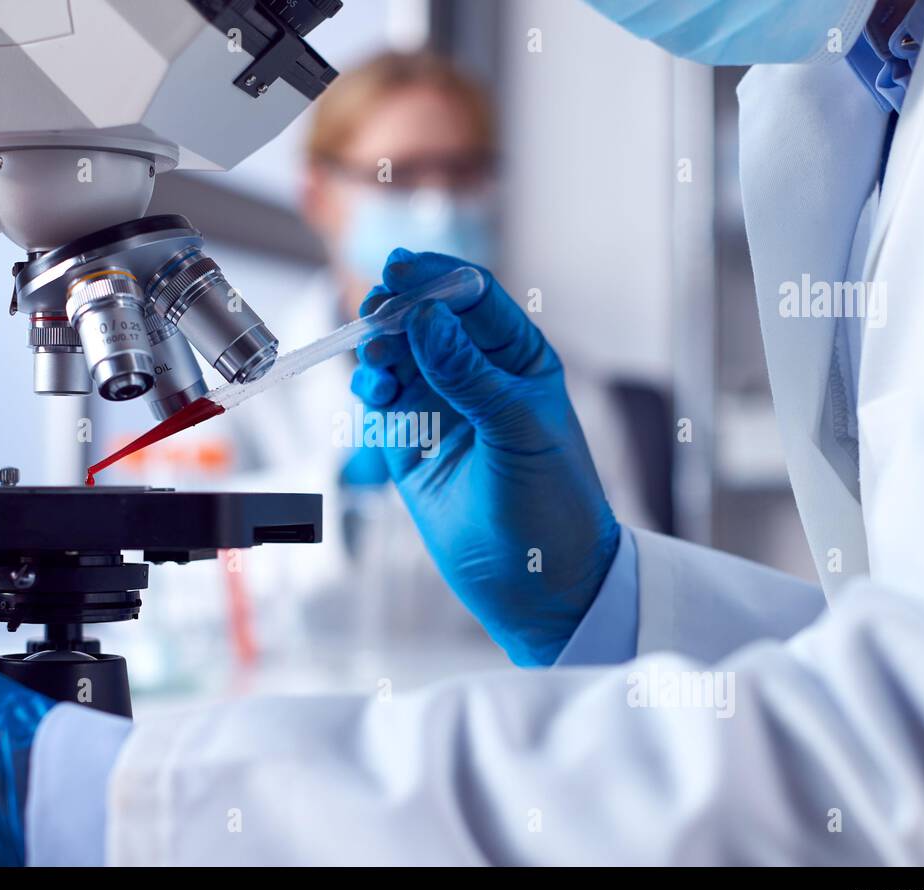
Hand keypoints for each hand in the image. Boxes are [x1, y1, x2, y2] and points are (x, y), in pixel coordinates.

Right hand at [351, 249, 620, 664]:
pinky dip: (371, 387)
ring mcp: (441, 410)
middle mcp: (477, 377)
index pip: (473, 299)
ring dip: (381, 348)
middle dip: (399, 309)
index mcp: (519, 360)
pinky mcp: (410, 446)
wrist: (540, 585)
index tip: (401, 270)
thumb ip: (468, 373)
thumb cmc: (553, 504)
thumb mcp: (518, 429)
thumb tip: (424, 318)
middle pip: (427, 321)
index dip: (436, 279)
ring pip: (398, 357)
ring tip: (378, 359)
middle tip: (376, 308)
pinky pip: (382, 401)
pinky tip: (375, 390)